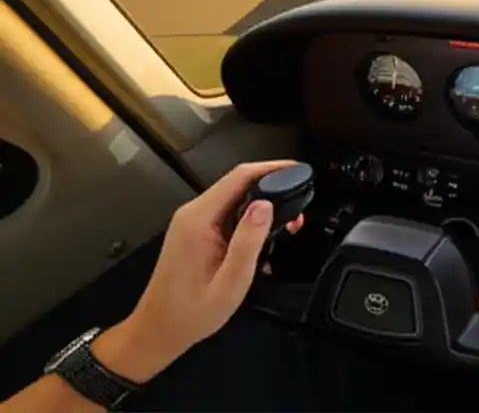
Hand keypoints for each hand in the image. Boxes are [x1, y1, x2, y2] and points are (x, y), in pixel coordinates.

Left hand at [92, 160, 304, 383]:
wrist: (158, 331)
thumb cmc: (192, 313)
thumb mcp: (230, 281)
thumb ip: (249, 242)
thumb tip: (266, 205)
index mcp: (199, 220)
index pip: (239, 177)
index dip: (272, 168)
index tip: (298, 170)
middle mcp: (192, 214)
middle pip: (237, 184)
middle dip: (273, 189)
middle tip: (300, 209)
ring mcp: (191, 222)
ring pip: (234, 199)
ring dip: (263, 206)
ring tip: (289, 225)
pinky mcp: (194, 232)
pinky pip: (226, 213)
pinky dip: (249, 219)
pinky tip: (264, 237)